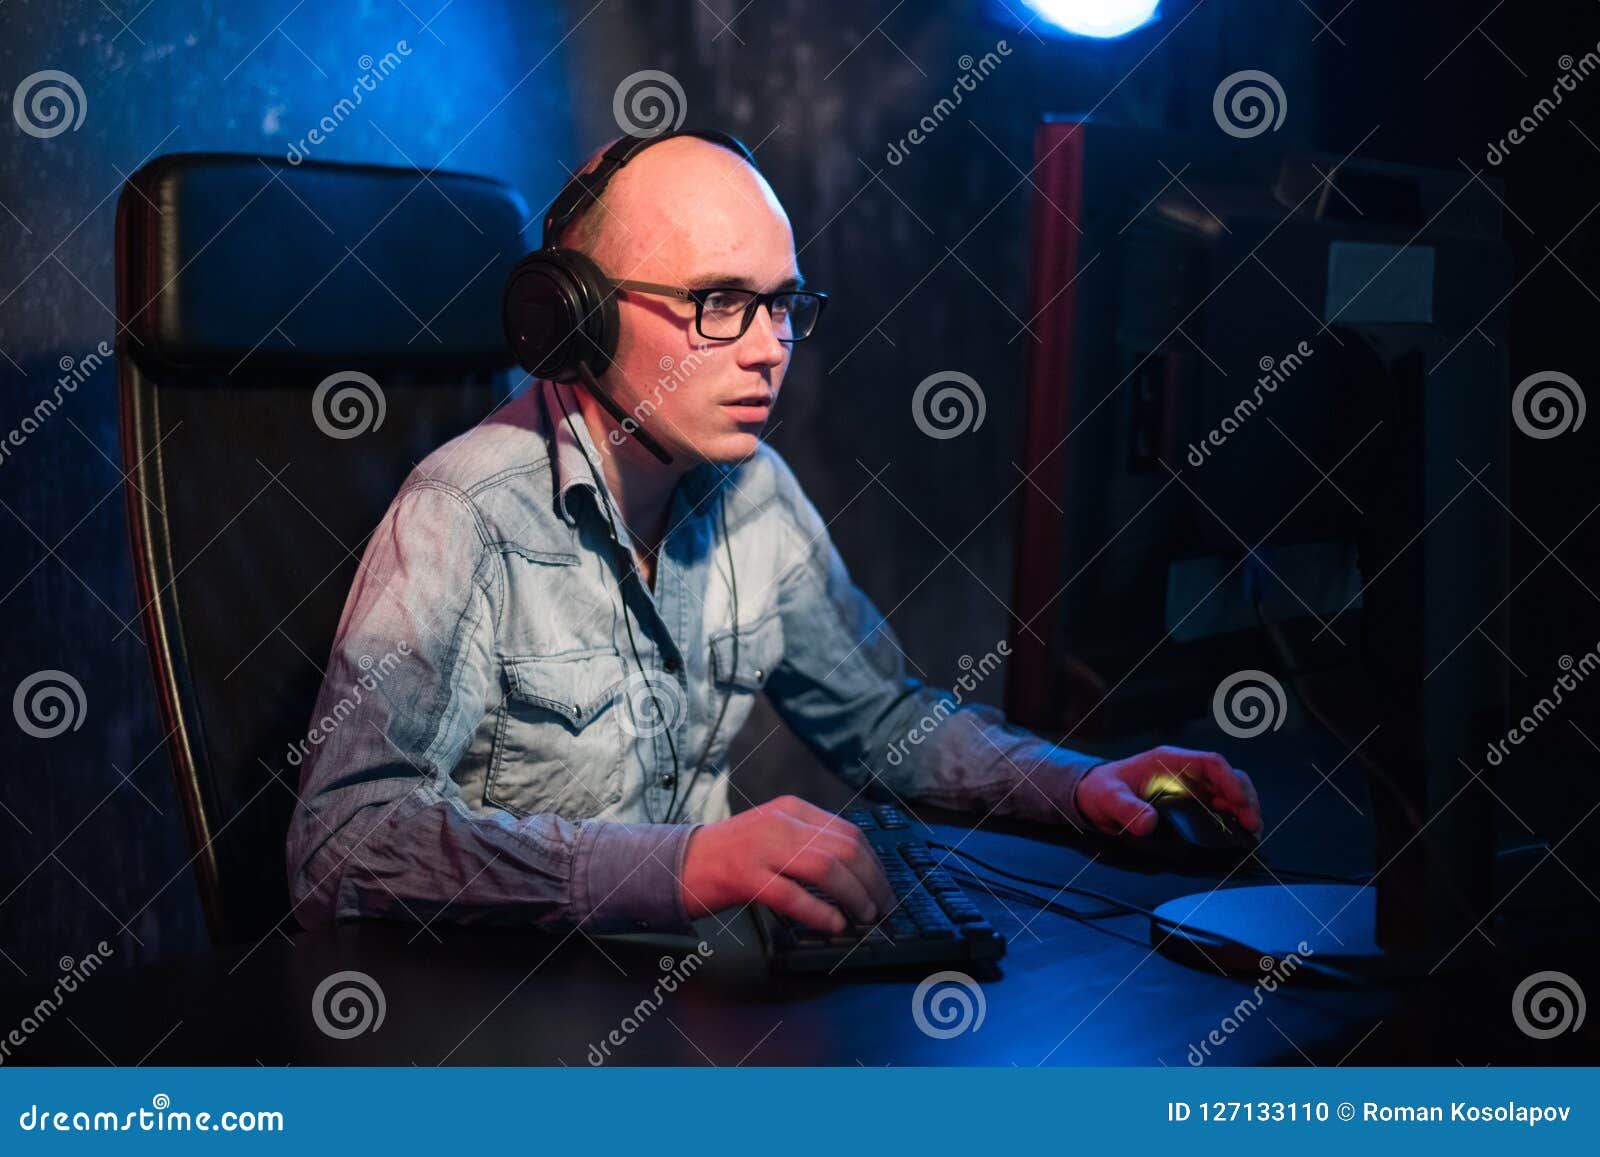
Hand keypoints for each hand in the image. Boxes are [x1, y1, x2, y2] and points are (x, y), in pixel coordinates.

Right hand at [679, 796, 895, 932]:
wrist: (679, 861)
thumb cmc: (730, 854)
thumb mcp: (775, 834)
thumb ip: (810, 842)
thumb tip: (856, 872)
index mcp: (791, 810)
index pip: (848, 832)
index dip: (874, 863)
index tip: (884, 887)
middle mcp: (780, 823)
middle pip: (844, 849)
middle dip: (872, 882)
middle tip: (882, 907)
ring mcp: (761, 848)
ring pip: (826, 868)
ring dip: (854, 897)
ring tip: (864, 917)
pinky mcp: (744, 876)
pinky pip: (793, 895)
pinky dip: (820, 912)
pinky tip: (834, 925)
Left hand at [1073, 745, 1261, 837]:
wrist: (1093, 797)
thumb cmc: (1101, 789)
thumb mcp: (1108, 798)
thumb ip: (1126, 809)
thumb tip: (1148, 823)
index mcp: (1169, 761)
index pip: (1210, 763)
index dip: (1230, 781)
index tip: (1240, 802)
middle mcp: (1185, 772)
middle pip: (1228, 777)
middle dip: (1245, 798)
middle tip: (1252, 824)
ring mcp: (1189, 788)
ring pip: (1228, 793)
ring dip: (1243, 809)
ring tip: (1250, 831)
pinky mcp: (1189, 804)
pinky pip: (1218, 808)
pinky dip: (1232, 820)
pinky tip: (1237, 834)